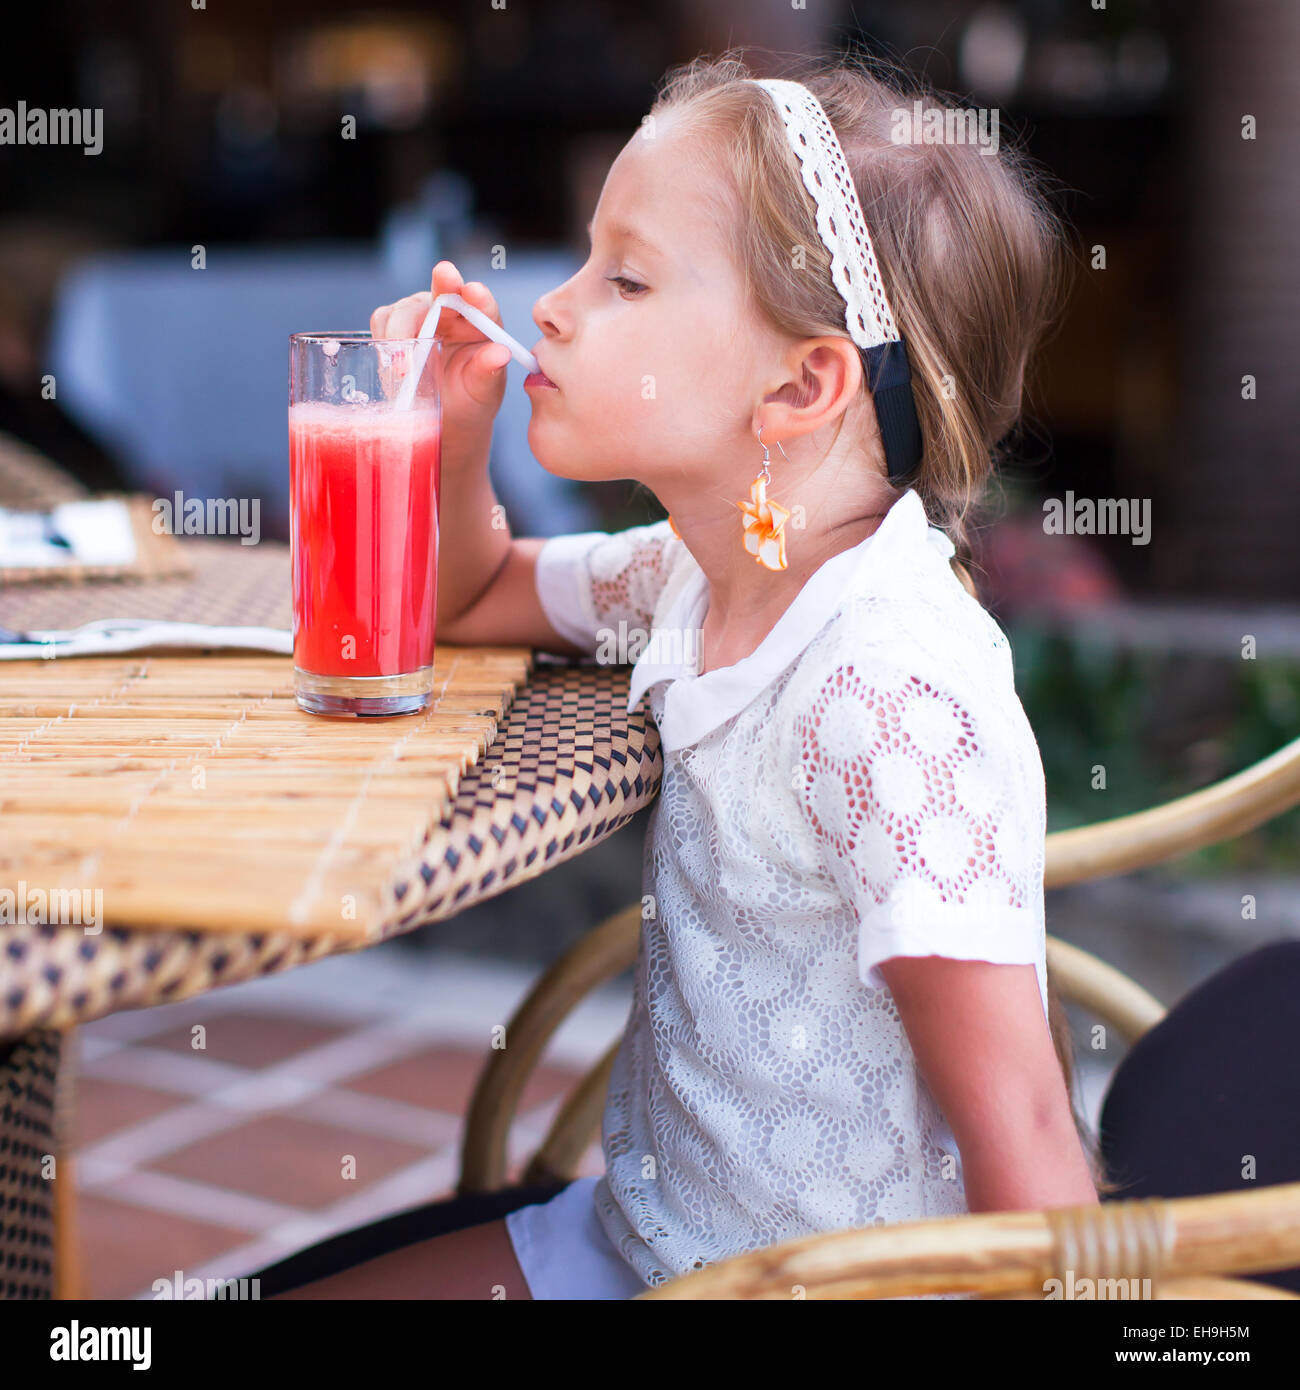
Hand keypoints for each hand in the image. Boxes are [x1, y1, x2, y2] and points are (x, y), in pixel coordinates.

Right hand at [370, 261, 513, 468]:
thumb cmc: (469, 400)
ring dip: (402, 334)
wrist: (444, 416)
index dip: (479, 296)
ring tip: (405, 370)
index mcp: (481, 325)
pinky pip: (383, 320)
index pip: (483, 304)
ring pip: (407, 308)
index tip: (473, 291)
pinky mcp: (395, 324)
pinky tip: (394, 365)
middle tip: (445, 276)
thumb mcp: (482, 391)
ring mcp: (421, 315)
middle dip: (443, 283)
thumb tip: (500, 354)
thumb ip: (489, 371)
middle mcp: (452, 312)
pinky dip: (385, 341)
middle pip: (444, 290)